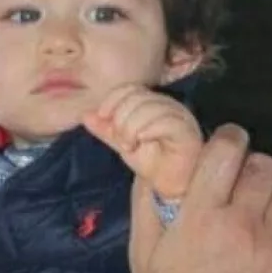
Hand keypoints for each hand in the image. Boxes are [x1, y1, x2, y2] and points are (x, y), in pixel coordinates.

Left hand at [82, 85, 202, 198]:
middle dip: (120, 119)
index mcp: (152, 102)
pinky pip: (165, 122)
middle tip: (121, 141)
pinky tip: (142, 142)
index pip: (129, 89)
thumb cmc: (150, 161)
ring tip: (130, 145)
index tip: (102, 117)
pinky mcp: (187, 131)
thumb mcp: (122, 142)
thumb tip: (84, 115)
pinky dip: (147, 131)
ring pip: (149, 108)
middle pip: (136, 97)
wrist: (168, 184)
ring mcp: (180, 116)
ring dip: (131, 128)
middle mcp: (168, 105)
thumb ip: (106, 129)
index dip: (112, 100)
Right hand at [129, 125, 271, 272]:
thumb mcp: (142, 256)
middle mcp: (242, 227)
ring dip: (269, 200)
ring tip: (252, 220)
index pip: (228, 149)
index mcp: (201, 218)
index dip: (228, 138)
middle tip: (235, 185)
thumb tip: (150, 168)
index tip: (225, 143)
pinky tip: (269, 247)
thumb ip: (147, 205)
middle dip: (248, 169)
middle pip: (263, 166)